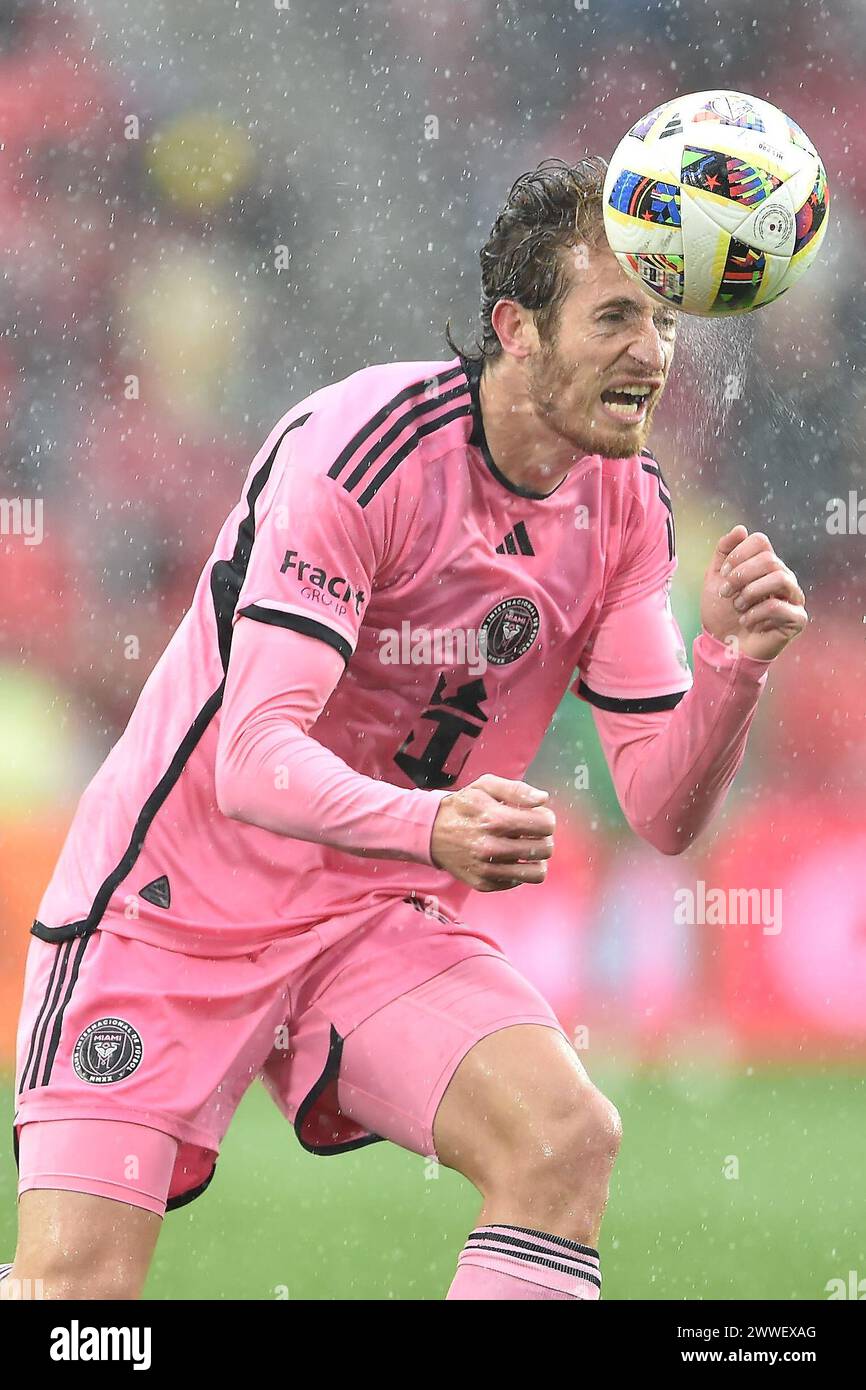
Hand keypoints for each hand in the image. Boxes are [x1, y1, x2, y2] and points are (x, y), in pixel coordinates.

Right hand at [430, 774, 554, 891]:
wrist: (430, 832)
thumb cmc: (463, 807)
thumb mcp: (484, 786)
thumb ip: (516, 789)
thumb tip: (543, 799)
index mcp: (494, 819)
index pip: (545, 825)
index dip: (547, 819)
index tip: (538, 817)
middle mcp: (490, 847)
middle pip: (545, 849)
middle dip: (544, 838)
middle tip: (532, 833)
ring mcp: (487, 869)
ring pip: (537, 872)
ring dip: (536, 858)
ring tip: (526, 848)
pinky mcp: (484, 884)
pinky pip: (518, 882)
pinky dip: (517, 870)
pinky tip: (507, 858)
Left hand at [701, 525, 807, 661]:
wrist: (724, 649)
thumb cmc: (722, 614)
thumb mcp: (715, 579)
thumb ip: (724, 553)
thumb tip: (741, 529)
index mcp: (765, 565)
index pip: (760, 541)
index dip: (738, 554)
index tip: (723, 574)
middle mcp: (783, 577)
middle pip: (769, 559)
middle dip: (741, 576)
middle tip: (726, 594)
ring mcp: (793, 597)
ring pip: (779, 579)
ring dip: (750, 593)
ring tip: (738, 607)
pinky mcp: (797, 619)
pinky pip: (779, 607)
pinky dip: (756, 615)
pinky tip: (748, 623)